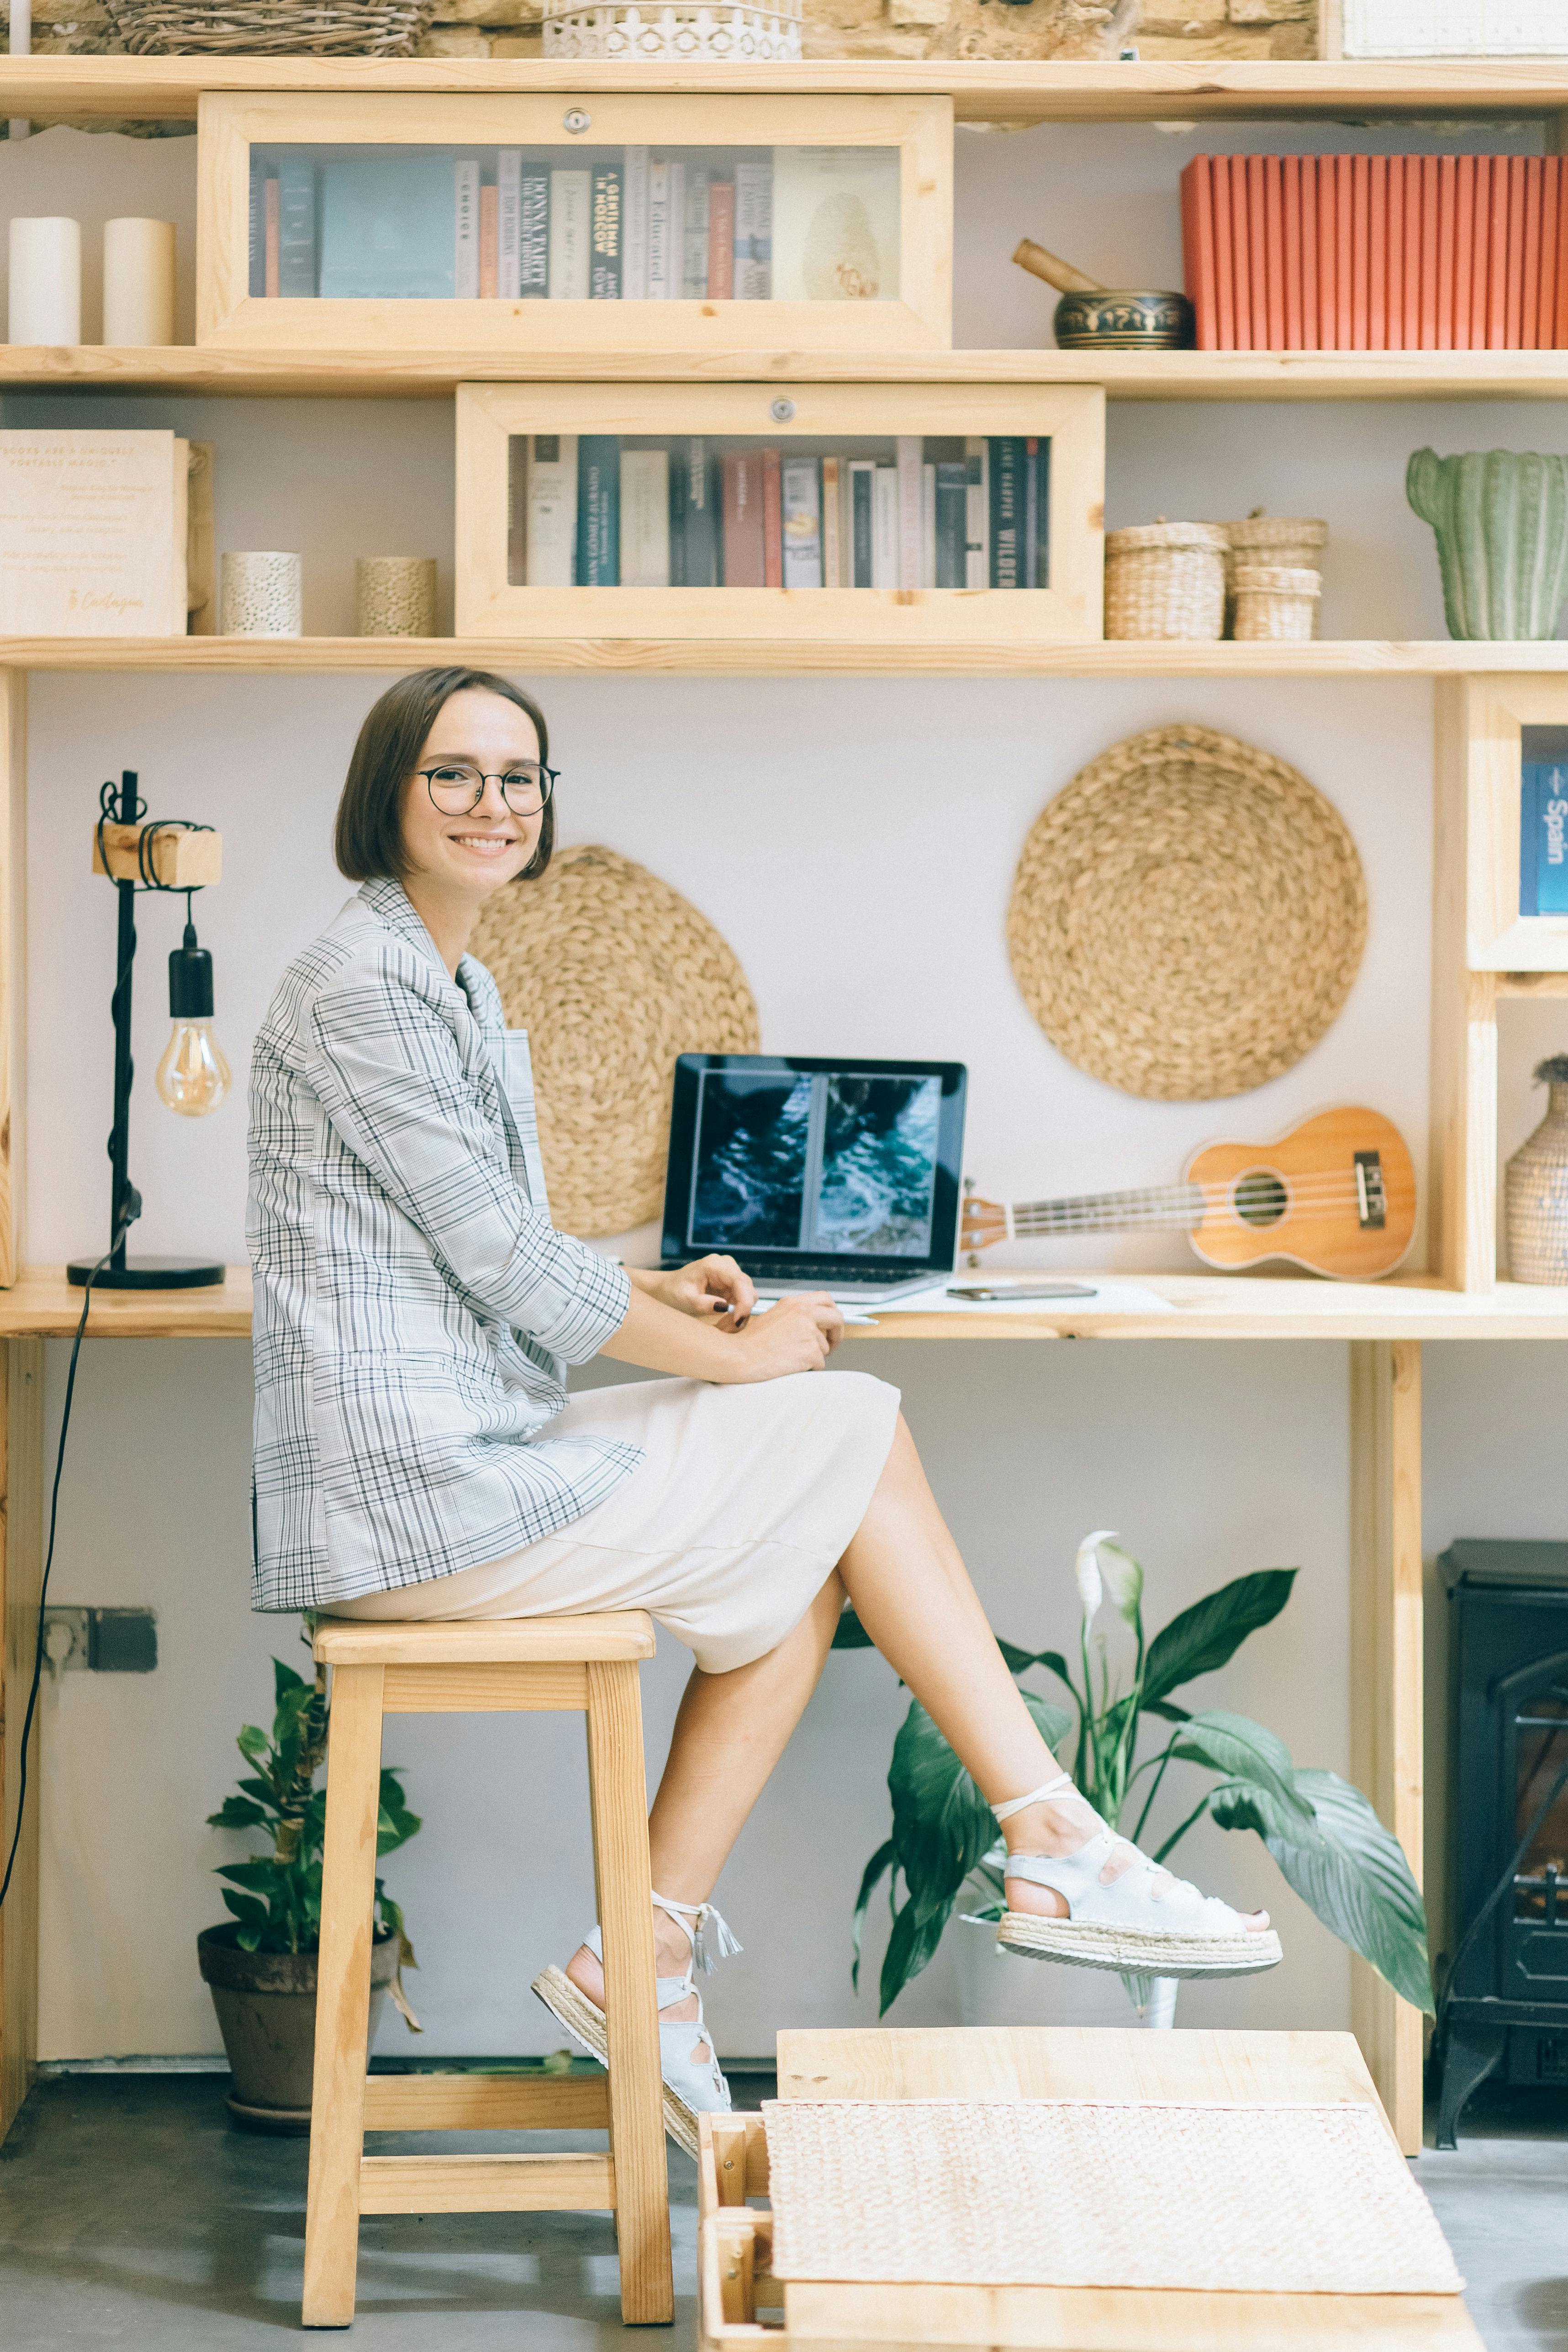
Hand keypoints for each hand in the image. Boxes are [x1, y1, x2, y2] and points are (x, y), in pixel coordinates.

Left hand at [650, 1254, 756, 1329]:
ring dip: (738, 1315)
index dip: (744, 1301)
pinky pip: (743, 1302)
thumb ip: (704, 1303)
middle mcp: (727, 1266)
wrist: (669, 1289)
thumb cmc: (674, 1291)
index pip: (739, 1281)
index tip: (737, 1320)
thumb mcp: (685, 1299)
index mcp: (714, 1265)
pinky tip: (723, 1322)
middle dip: (741, 1312)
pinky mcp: (733, 1286)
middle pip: (748, 1290)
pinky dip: (736, 1314)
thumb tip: (725, 1307)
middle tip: (726, 1329)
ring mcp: (731, 1275)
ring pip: (748, 1298)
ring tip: (722, 1327)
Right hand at [719, 1292, 843, 1381]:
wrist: (739, 1357)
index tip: (830, 1325)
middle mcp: (803, 1312)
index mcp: (793, 1303)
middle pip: (836, 1318)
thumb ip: (794, 1317)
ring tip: (789, 1360)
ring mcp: (808, 1330)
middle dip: (838, 1333)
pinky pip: (819, 1364)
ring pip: (824, 1347)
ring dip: (813, 1356)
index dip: (832, 1313)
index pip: (825, 1299)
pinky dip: (808, 1368)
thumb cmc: (749, 1343)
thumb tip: (815, 1327)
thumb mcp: (772, 1318)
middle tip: (832, 1344)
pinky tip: (789, 1366)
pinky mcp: (811, 1350)